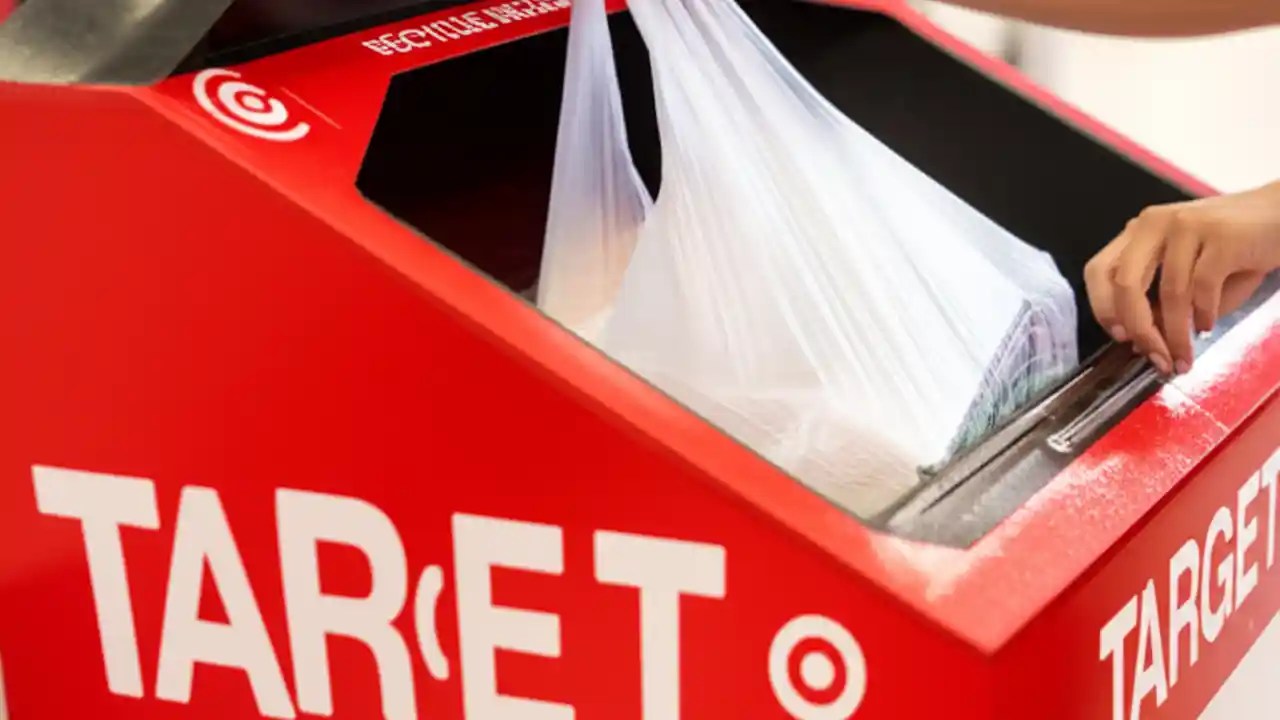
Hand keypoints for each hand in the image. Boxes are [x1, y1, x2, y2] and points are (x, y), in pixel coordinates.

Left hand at [1084, 180, 1279, 374]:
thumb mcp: (1191, 275)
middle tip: (1154, 357)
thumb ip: (1164, 303)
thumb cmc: (1236, 248)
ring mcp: (1187, 224)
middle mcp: (1155, 223)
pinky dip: (1204, 314)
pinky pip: (1203, 287)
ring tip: (1183, 356)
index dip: (1103, 307)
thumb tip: (1142, 341)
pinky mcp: (1221, 234)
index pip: (1099, 270)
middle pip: (1126, 283)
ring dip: (1176, 334)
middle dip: (1139, 329)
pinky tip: (1207, 325)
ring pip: (1169, 292)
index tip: (1121, 337)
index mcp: (1140, 231)